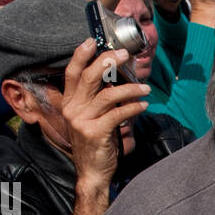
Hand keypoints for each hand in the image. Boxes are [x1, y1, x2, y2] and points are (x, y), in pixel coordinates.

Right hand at [61, 39, 150, 185]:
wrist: (91, 172)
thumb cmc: (94, 143)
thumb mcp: (89, 118)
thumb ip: (96, 99)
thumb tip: (116, 79)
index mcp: (69, 103)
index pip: (71, 73)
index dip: (81, 55)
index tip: (92, 41)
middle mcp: (72, 109)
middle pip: (89, 77)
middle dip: (108, 61)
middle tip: (125, 55)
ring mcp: (82, 121)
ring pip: (108, 95)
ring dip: (131, 88)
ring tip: (146, 88)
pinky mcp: (95, 132)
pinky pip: (118, 114)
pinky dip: (133, 107)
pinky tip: (143, 105)